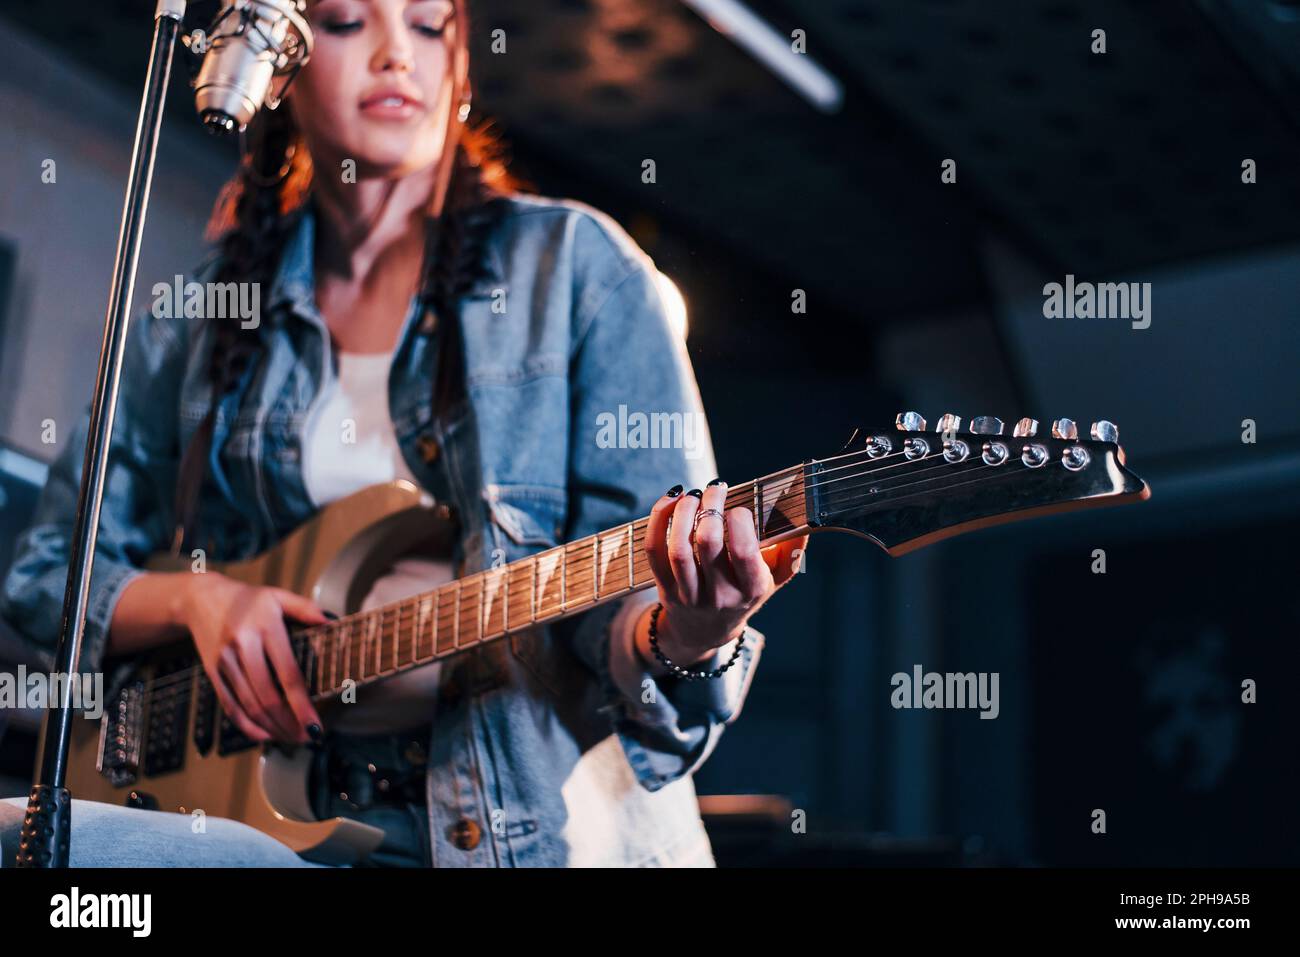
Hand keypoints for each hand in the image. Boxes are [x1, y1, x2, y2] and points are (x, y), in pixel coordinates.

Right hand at [179, 573, 326, 743]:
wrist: (201, 599)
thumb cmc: (248, 599)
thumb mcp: (278, 596)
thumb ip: (306, 608)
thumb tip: (332, 622)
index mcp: (264, 628)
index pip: (287, 674)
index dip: (302, 704)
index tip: (317, 724)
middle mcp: (242, 647)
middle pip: (266, 696)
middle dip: (289, 723)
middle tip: (309, 737)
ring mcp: (224, 663)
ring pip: (248, 706)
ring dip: (272, 728)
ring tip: (293, 739)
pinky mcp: (213, 673)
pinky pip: (230, 706)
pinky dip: (247, 726)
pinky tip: (265, 736)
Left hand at [641, 480, 807, 668]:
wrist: (706, 630)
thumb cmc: (744, 595)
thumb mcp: (774, 579)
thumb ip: (792, 551)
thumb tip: (805, 522)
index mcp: (750, 589)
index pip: (744, 551)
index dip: (739, 521)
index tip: (739, 508)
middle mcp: (719, 594)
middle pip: (708, 543)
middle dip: (710, 505)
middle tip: (715, 488)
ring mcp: (688, 593)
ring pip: (677, 548)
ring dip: (682, 511)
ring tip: (692, 494)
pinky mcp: (664, 587)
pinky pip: (654, 551)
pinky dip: (657, 520)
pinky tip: (669, 501)